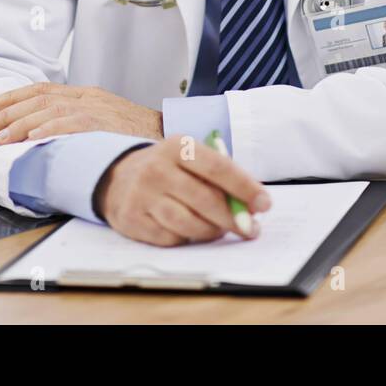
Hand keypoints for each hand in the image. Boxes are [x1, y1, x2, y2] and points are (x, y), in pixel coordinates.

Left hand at [0, 83, 162, 143]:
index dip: (11, 98)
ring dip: (19, 124)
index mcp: (86, 95)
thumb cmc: (137, 137)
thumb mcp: (105, 122)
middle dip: (5, 113)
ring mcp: (97, 109)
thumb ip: (77, 123)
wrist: (170, 136)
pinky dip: (48, 130)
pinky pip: (71, 124)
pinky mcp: (105, 123)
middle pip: (38, 99)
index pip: (41, 90)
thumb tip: (42, 137)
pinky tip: (29, 139)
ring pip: (49, 110)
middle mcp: (88, 97)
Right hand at [94, 136, 271, 245]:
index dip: (245, 187)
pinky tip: (191, 231)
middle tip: (250, 229)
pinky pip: (171, 238)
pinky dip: (187, 238)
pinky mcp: (132, 219)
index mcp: (178, 146)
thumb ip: (221, 177)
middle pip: (205, 200)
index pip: (218, 167)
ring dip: (212, 231)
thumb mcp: (191, 160)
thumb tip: (253, 205)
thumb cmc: (170, 170)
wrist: (120, 179)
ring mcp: (142, 194)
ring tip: (220, 229)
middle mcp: (157, 168)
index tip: (265, 204)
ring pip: (188, 223)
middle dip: (233, 218)